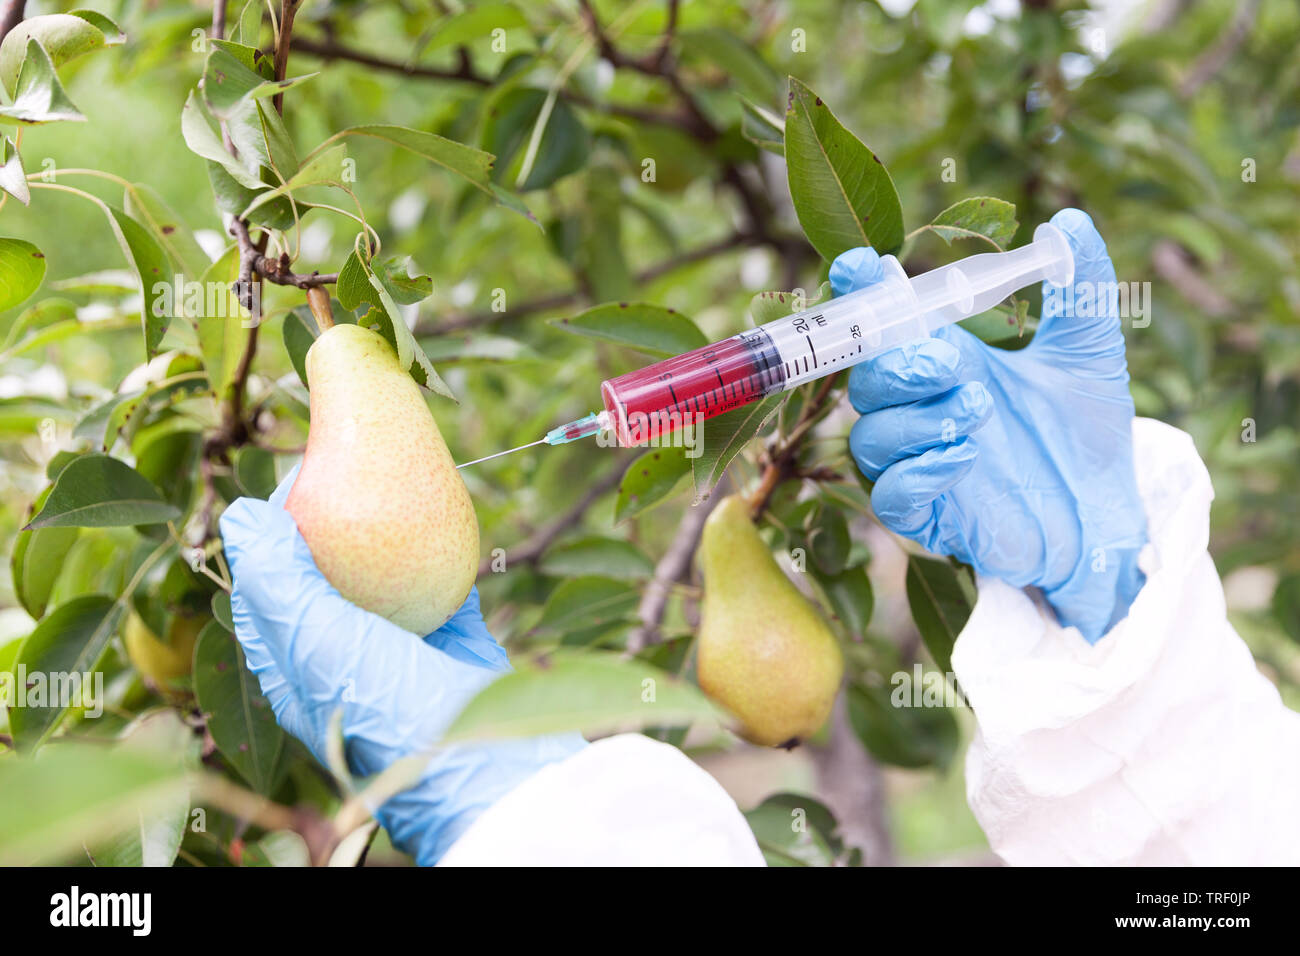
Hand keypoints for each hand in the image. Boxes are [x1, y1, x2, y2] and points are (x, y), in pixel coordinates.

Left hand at [218, 469, 585, 863]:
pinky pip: (441, 585)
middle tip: (352, 465)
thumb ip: (278, 584)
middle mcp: (345, 658)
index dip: (276, 529)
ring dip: (388, 529)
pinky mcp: (455, 643)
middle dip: (334, 518)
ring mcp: (402, 650)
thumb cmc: (392, 710)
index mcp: (297, 668)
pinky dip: (441, 550)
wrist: (490, 764)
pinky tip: (444, 517)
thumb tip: (243, 519)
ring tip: (395, 477)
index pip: (271, 587)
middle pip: (329, 572)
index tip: (299, 475)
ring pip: (386, 574)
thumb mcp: (320, 645)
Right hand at [831, 208, 1146, 641]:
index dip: (862, 293)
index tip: (860, 266)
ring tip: (979, 412)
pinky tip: (964, 456)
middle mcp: (921, 409)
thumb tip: (1071, 221)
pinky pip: (890, 494)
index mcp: (945, 361)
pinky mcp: (928, 517)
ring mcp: (919, 463)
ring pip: (869, 435)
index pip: (884, 321)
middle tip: (950, 365)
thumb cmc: (1088, 436)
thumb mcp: (1089, 352)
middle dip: (895, 365)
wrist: (1107, 518)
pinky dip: (919, 471)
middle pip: (863, 379)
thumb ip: (1081, 287)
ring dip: (917, 419)